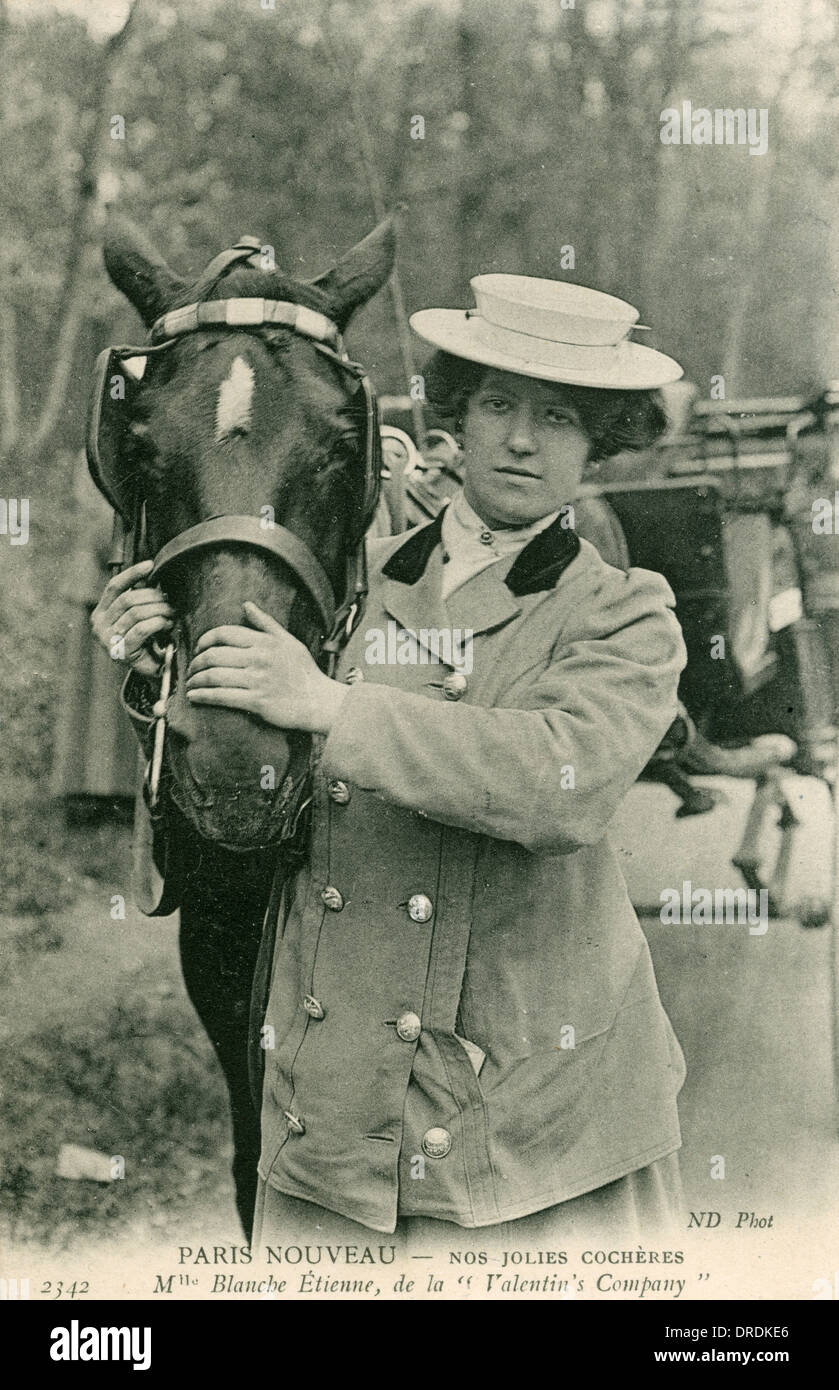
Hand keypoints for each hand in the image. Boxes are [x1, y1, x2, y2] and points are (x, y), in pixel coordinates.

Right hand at [90, 559, 174, 678]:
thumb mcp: (139, 616)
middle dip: (153, 597)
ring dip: (159, 610)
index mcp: (100, 613)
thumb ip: (139, 598)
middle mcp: (98, 625)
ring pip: (136, 613)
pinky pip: (141, 629)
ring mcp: (106, 640)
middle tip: (170, 601)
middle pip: (128, 599)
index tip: (151, 565)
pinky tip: (168, 625)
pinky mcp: (120, 652)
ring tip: (172, 613)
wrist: (151, 670)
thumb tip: (152, 572)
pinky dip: (158, 623)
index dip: (132, 573)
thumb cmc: (146, 639)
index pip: (114, 586)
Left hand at [185, 601, 348, 734]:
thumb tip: (246, 604)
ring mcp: (257, 680)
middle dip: (196, 662)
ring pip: (214, 676)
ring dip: (196, 680)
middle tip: (191, 669)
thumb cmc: (303, 672)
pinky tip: (194, 697)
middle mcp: (259, 658)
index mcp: (265, 642)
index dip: (205, 640)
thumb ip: (266, 623)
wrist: (318, 702)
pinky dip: (203, 696)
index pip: (224, 634)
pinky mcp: (256, 701)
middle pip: (214, 655)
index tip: (199, 648)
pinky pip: (221, 696)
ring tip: (190, 684)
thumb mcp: (289, 641)